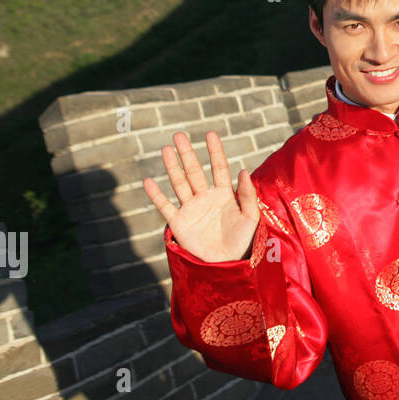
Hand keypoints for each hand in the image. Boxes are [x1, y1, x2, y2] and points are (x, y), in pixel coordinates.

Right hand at [143, 130, 260, 262]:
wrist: (226, 265)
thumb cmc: (242, 242)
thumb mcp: (250, 218)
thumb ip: (247, 195)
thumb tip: (243, 170)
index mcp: (224, 194)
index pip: (219, 167)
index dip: (215, 151)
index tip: (210, 134)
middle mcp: (205, 198)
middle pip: (194, 171)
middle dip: (187, 153)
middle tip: (179, 135)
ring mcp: (191, 209)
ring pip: (179, 183)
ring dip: (172, 167)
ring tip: (166, 149)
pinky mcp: (179, 223)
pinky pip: (165, 206)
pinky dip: (156, 195)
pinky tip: (148, 181)